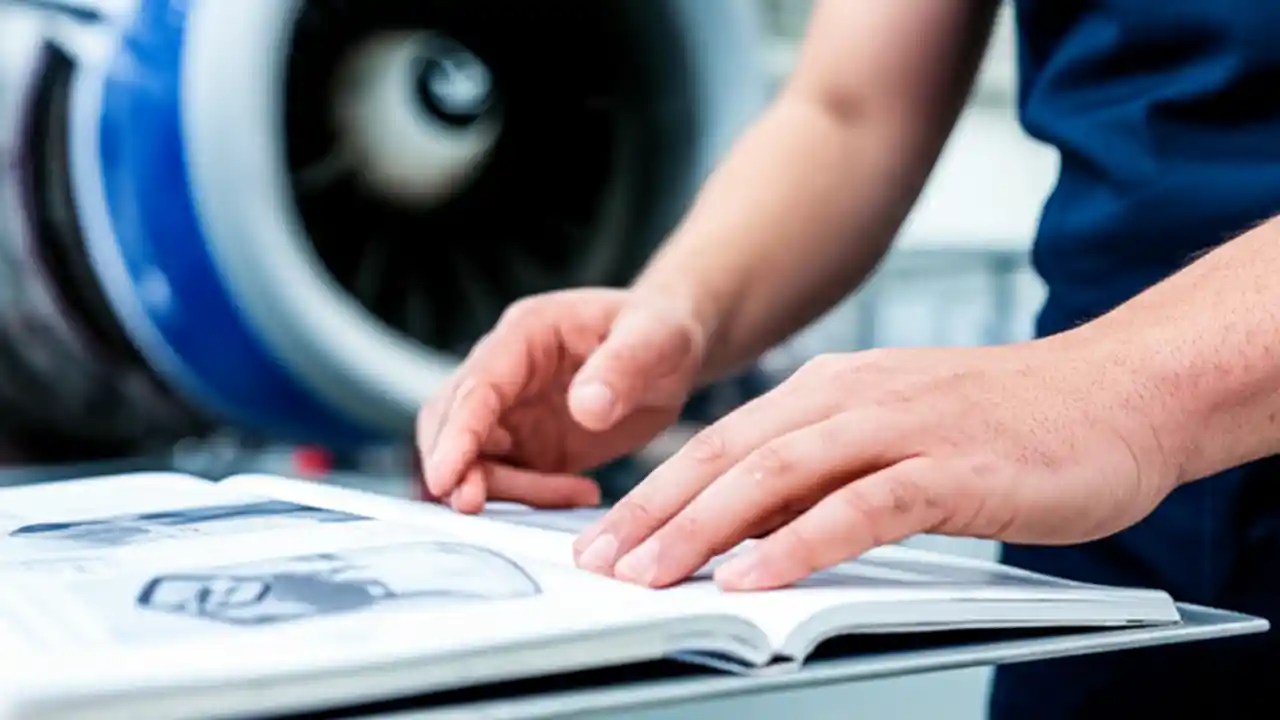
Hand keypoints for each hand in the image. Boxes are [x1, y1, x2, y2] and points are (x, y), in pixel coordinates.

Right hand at [417, 288, 708, 513]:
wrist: (675, 352)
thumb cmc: (662, 331)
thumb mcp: (656, 340)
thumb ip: (621, 368)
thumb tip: (586, 408)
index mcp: (526, 334)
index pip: (476, 387)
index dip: (456, 434)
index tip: (445, 479)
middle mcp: (506, 370)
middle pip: (451, 423)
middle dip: (457, 467)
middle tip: (474, 507)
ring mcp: (512, 410)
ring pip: (474, 457)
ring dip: (504, 488)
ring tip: (577, 492)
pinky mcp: (526, 445)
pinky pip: (507, 478)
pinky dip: (531, 497)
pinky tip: (581, 492)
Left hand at [571, 338, 1180, 590]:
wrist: (1121, 391)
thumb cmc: (1009, 421)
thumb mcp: (895, 431)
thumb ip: (825, 468)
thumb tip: (751, 521)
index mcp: (833, 387)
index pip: (722, 441)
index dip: (656, 490)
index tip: (609, 536)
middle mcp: (855, 396)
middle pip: (731, 455)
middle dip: (658, 512)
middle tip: (604, 562)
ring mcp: (903, 427)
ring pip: (779, 475)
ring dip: (707, 528)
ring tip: (654, 574)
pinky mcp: (954, 467)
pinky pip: (861, 507)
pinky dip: (802, 542)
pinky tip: (758, 576)